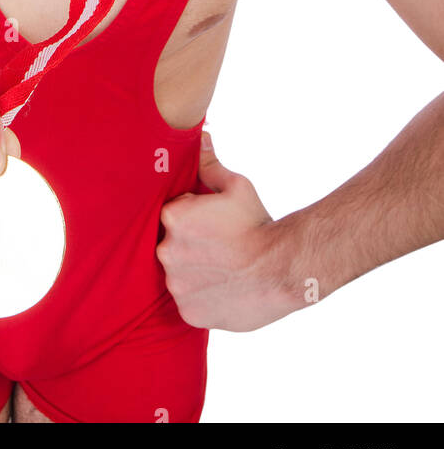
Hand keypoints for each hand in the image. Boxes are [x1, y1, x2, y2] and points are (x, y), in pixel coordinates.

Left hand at [156, 132, 293, 330]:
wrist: (283, 269)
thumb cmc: (258, 225)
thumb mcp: (236, 186)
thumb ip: (210, 164)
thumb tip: (200, 137)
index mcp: (172, 216)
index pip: (171, 216)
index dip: (193, 219)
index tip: (212, 225)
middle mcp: (165, 250)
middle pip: (172, 246)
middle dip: (191, 246)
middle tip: (220, 248)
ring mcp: (176, 285)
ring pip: (179, 276)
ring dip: (195, 273)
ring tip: (224, 270)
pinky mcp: (189, 312)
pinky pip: (189, 302)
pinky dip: (202, 298)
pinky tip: (223, 289)